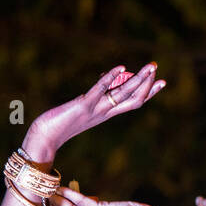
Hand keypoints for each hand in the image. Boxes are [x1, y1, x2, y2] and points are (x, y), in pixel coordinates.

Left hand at [24, 64, 164, 158]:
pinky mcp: (84, 105)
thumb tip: (101, 83)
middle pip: (134, 98)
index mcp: (106, 114)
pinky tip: (121, 67)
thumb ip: (90, 100)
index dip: (149, 93)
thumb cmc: (57, 125)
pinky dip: (111, 78)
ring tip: (150, 67)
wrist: (45, 138)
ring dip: (139, 79)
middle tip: (156, 67)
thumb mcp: (79, 110)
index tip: (161, 82)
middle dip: (147, 83)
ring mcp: (96, 109)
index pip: (134, 103)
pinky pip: (101, 90)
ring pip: (124, 94)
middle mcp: (105, 112)